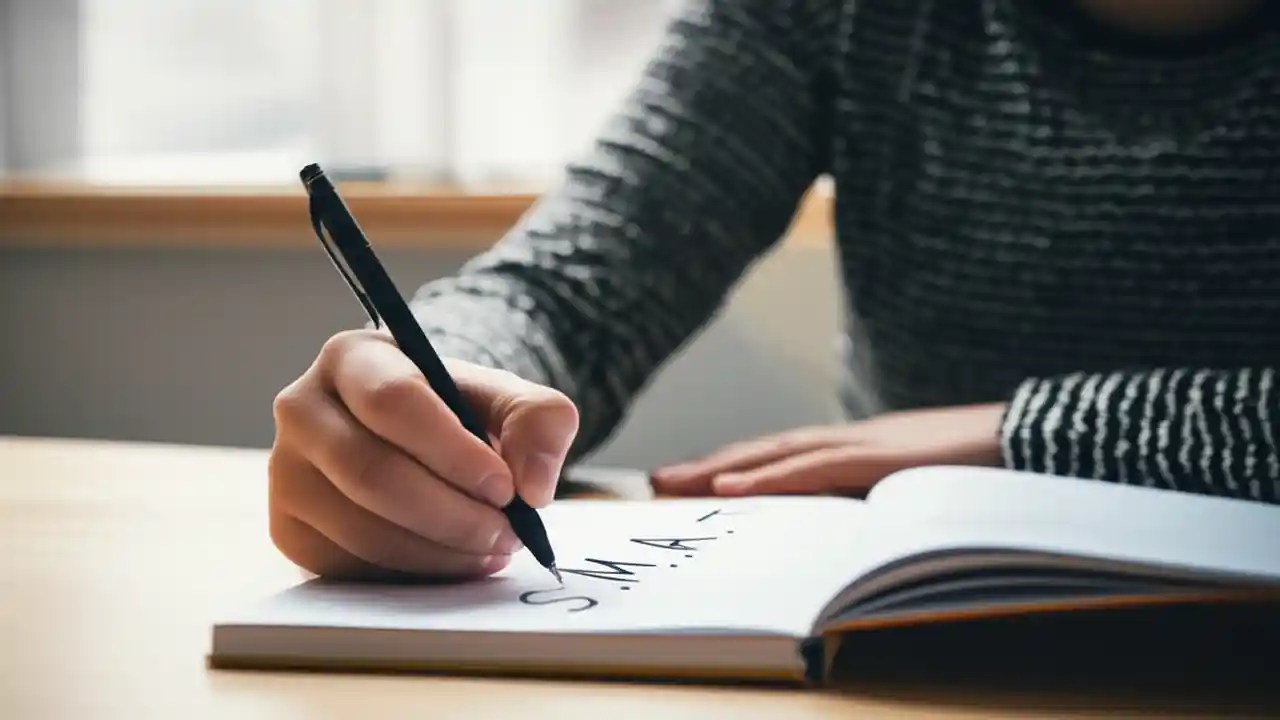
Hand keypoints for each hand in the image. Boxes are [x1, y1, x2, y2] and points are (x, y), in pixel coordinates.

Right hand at [268, 329, 578, 580]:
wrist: (416, 443)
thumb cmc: (459, 414)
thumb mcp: (509, 399)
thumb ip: (540, 421)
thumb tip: (531, 486)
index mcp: (353, 358)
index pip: (394, 402)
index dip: (453, 452)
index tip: (505, 488)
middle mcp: (302, 409)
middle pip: (373, 474)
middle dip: (453, 514)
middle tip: (508, 533)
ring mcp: (286, 473)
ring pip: (363, 529)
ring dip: (441, 551)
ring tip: (491, 547)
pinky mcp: (290, 529)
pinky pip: (352, 566)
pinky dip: (414, 573)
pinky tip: (452, 559)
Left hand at [649, 403, 1005, 496]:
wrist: (1047, 440)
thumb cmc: (994, 470)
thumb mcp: (929, 490)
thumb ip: (891, 500)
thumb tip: (863, 527)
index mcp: (869, 449)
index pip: (792, 457)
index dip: (742, 467)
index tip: (696, 480)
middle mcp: (859, 439)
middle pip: (770, 450)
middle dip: (712, 466)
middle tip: (659, 482)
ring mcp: (869, 444)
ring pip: (779, 455)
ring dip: (722, 468)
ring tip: (672, 483)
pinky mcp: (882, 458)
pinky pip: (813, 468)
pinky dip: (767, 475)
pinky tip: (728, 484)